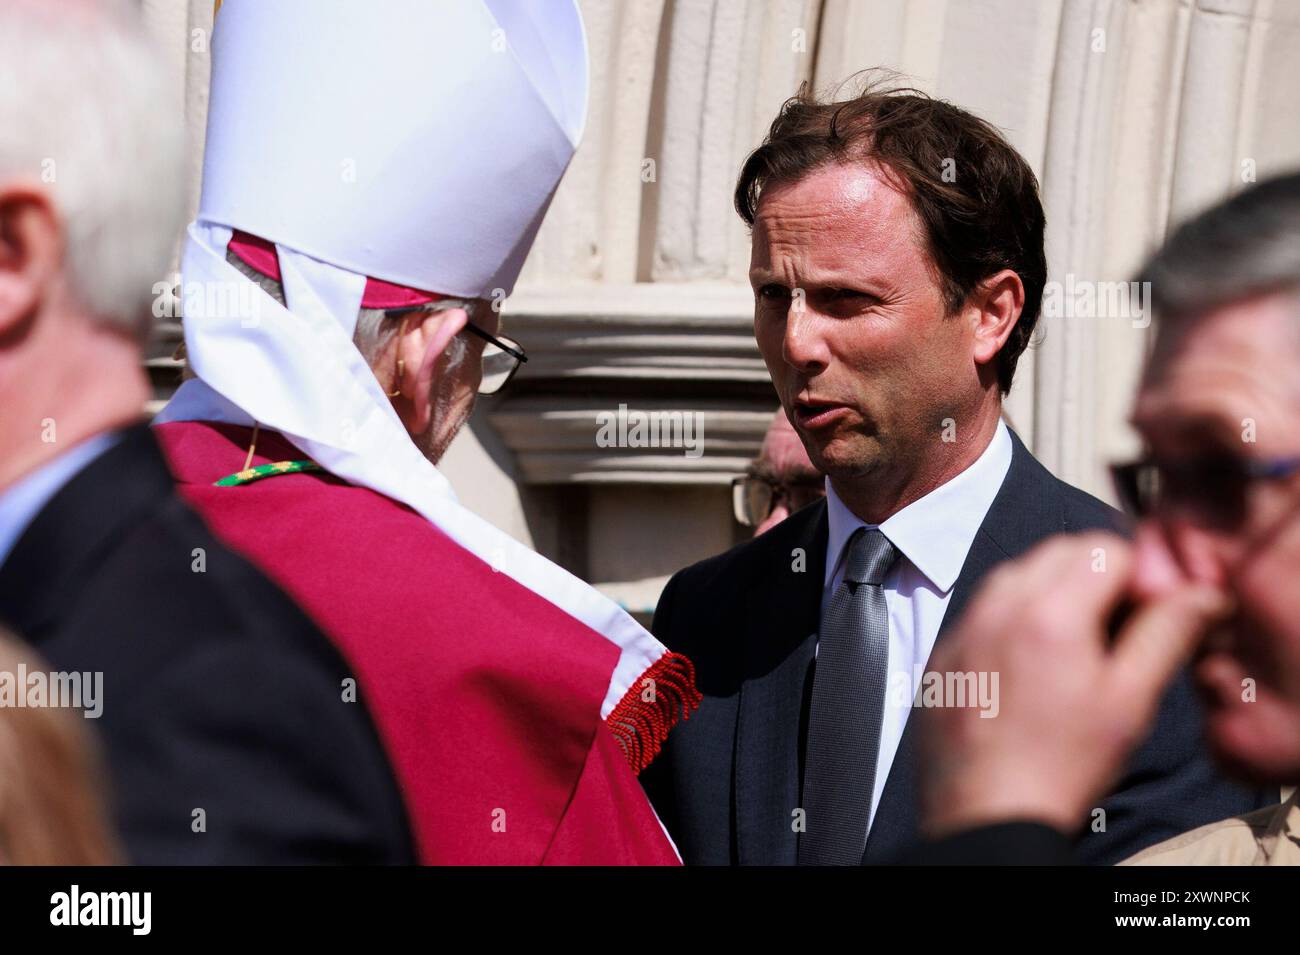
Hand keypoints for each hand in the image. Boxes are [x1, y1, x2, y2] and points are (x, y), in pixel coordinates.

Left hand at [919, 532, 1230, 837]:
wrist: (987, 814)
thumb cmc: (1062, 765)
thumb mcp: (1129, 701)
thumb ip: (1164, 634)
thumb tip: (1196, 594)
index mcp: (1048, 612)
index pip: (1102, 548)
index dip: (1135, 575)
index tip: (1145, 612)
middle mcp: (997, 607)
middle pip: (1057, 552)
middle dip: (1094, 575)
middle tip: (1114, 628)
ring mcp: (963, 627)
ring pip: (1017, 575)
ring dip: (1051, 592)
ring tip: (1073, 648)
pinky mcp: (943, 651)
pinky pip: (983, 609)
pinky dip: (1012, 618)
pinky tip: (1030, 665)